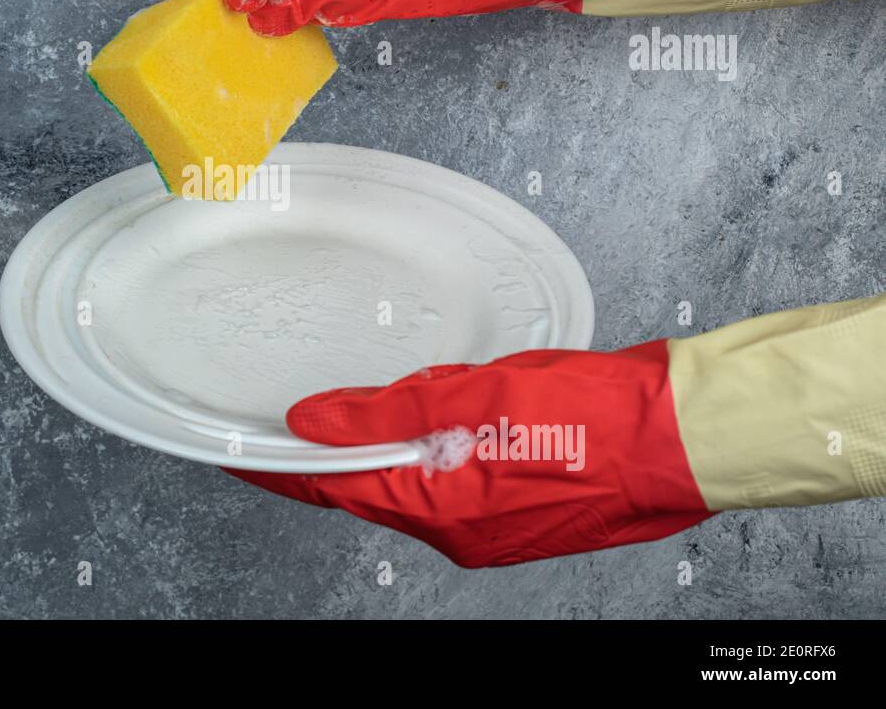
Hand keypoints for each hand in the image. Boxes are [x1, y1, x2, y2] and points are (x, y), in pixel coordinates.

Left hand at [228, 341, 713, 566]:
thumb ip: (386, 409)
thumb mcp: (475, 393)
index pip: (334, 489)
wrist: (684, 438)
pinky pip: (451, 485)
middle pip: (370, 490)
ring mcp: (491, 525)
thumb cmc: (595, 416)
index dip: (283, 468)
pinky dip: (430, 454)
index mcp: (440, 508)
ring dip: (385, 450)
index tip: (240, 453)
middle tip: (295, 420)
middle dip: (333, 457)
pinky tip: (436, 423)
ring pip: (411, 485)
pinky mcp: (517, 510)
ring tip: (369, 412)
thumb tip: (312, 422)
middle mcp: (459, 531)